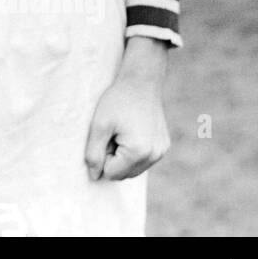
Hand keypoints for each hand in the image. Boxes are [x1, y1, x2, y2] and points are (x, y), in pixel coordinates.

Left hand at [84, 38, 170, 180]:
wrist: (141, 81)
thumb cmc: (118, 100)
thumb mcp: (99, 125)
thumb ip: (94, 153)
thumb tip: (94, 176)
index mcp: (138, 152)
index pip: (111, 173)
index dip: (102, 156)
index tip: (106, 136)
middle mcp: (154, 155)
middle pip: (123, 174)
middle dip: (113, 158)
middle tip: (113, 133)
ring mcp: (161, 152)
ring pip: (133, 169)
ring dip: (123, 156)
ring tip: (122, 131)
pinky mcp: (164, 146)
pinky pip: (143, 160)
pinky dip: (134, 152)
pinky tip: (132, 131)